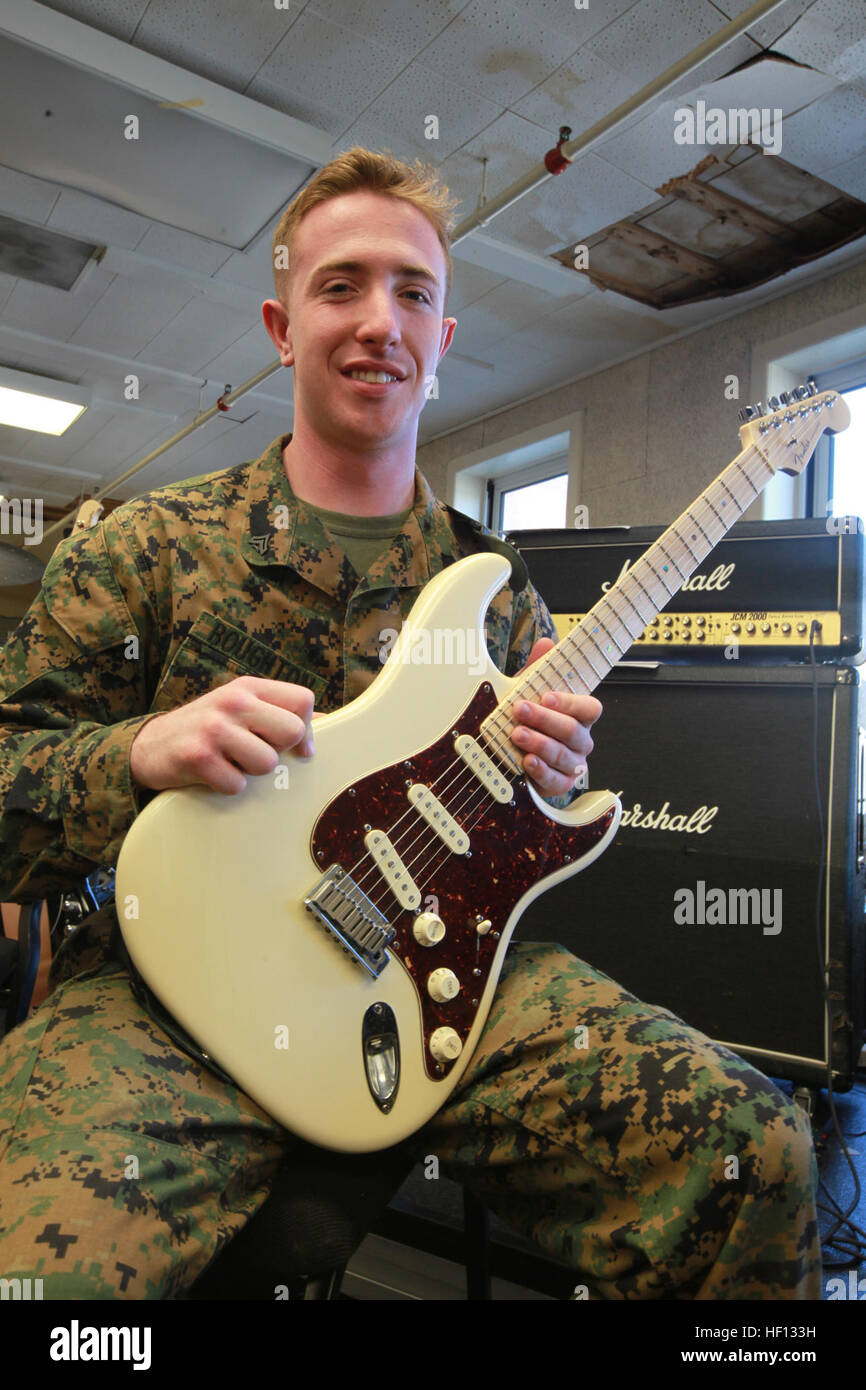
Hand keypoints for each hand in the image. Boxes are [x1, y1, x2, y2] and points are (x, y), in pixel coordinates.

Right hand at [130, 676, 316, 794]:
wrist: (148, 746)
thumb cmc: (205, 730)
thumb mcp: (241, 709)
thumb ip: (278, 713)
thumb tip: (326, 725)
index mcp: (248, 687)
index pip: (303, 700)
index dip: (307, 729)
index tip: (295, 747)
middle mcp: (232, 701)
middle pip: (292, 731)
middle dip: (279, 752)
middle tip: (255, 753)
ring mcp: (214, 728)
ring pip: (267, 763)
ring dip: (251, 772)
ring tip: (231, 762)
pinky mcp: (197, 756)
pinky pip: (237, 784)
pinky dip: (228, 786)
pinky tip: (213, 774)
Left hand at [510, 639, 601, 797]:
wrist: (511, 757)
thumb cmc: (527, 721)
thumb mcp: (528, 691)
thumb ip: (539, 669)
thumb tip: (546, 642)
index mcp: (578, 717)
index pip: (589, 708)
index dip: (570, 702)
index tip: (547, 696)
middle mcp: (579, 741)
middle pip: (572, 731)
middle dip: (545, 720)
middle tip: (520, 710)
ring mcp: (572, 764)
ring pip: (563, 755)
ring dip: (539, 743)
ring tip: (517, 734)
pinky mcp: (559, 784)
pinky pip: (557, 781)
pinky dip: (541, 771)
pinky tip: (527, 761)